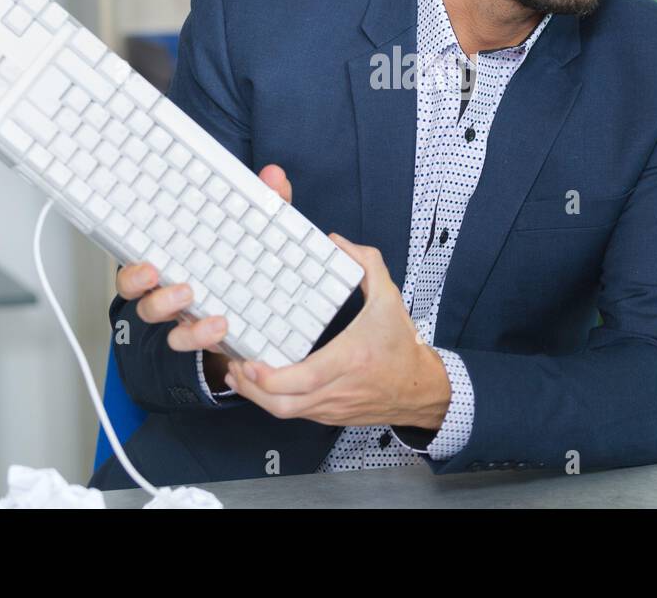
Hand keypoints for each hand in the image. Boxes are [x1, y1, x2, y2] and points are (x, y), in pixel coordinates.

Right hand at [113, 164, 292, 377]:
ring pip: (171, 332)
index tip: (145, 263)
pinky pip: (204, 349)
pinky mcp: (214, 342)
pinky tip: (232, 338)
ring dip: (189, 328)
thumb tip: (273, 175)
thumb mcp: (262, 229)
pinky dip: (214, 342)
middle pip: (140, 297)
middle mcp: (174, 295)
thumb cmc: (252, 262)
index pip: (141, 263)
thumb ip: (268, 204)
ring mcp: (192, 322)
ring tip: (216, 320)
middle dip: (143, 287)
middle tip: (158, 276)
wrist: (271, 309)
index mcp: (178, 263)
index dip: (134, 268)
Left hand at [222, 234, 451, 429]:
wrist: (421, 390)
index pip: (305, 378)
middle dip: (252, 389)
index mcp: (350, 359)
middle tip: (235, 365)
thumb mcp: (390, 298)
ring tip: (239, 373)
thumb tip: (336, 241)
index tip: (251, 362)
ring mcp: (332, 407)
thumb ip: (366, 264)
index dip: (272, 377)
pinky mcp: (329, 416)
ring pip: (284, 413)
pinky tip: (259, 384)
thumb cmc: (402, 346)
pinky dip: (273, 401)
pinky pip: (295, 413)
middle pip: (284, 405)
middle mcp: (338, 389)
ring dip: (257, 396)